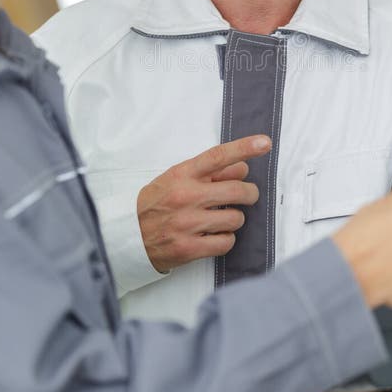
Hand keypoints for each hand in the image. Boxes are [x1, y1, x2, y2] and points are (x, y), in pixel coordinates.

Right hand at [137, 135, 270, 271]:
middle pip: (237, 190)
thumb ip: (209, 172)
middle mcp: (186, 197)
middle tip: (247, 195)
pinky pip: (226, 242)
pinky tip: (214, 235)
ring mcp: (188, 224)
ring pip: (235, 218)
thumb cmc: (155, 203)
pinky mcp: (189, 248)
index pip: (218, 157)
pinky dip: (226, 239)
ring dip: (235, 218)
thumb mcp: (176, 178)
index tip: (264, 143)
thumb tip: (242, 169)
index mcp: (182, 175)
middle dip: (249, 193)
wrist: (128, 235)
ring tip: (222, 218)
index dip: (244, 148)